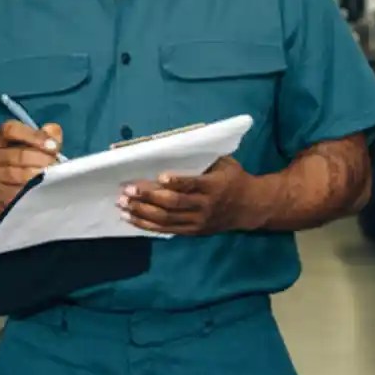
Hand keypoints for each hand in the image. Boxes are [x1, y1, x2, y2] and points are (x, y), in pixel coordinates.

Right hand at [0, 120, 61, 206]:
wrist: (3, 183)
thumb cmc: (23, 157)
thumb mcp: (33, 142)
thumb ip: (45, 135)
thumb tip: (53, 130)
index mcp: (1, 136)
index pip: (12, 130)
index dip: (34, 136)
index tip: (53, 146)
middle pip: (18, 155)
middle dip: (41, 159)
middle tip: (55, 163)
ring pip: (14, 174)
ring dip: (36, 175)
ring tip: (51, 176)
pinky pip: (14, 192)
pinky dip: (30, 189)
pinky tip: (42, 187)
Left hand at [118, 156, 261, 234]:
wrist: (250, 207)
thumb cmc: (233, 178)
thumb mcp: (225, 163)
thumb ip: (204, 157)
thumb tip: (176, 142)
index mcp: (214, 186)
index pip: (192, 185)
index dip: (176, 182)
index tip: (160, 177)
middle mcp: (205, 206)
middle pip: (174, 204)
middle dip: (149, 197)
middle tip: (128, 190)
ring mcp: (198, 221)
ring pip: (167, 219)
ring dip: (142, 212)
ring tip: (123, 205)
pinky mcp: (193, 231)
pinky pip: (167, 230)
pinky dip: (147, 225)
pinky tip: (132, 218)